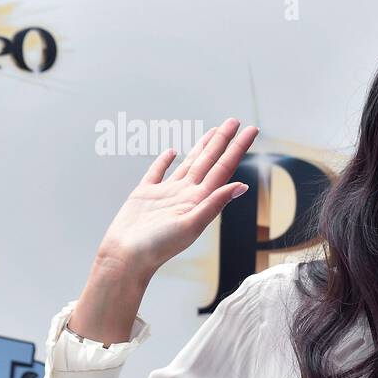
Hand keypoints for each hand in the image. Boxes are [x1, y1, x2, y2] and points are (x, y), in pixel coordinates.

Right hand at [95, 117, 258, 278]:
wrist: (127, 256)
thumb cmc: (158, 246)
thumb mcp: (191, 224)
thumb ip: (215, 203)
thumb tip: (242, 186)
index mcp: (200, 199)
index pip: (224, 168)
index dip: (238, 148)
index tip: (251, 130)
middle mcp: (187, 194)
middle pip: (209, 161)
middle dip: (223, 141)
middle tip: (234, 121)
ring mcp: (166, 193)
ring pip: (188, 163)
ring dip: (201, 148)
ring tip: (214, 133)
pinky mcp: (145, 194)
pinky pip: (157, 172)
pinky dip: (165, 161)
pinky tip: (172, 152)